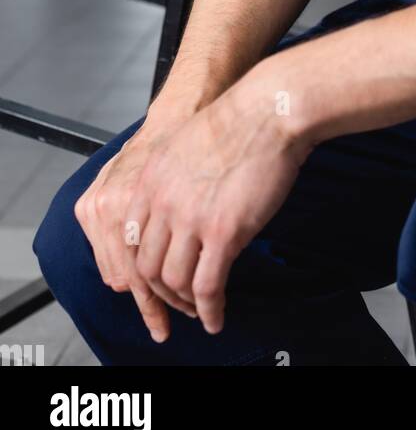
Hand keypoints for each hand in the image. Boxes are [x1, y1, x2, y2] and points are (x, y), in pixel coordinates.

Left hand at [125, 71, 312, 337]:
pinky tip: (217, 319)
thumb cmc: (240, 120)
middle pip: (147, 267)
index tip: (160, 277)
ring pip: (174, 282)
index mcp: (150, 179)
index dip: (144, 266)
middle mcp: (163, 202)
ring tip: (201, 310)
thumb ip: (175, 177)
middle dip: (162, 293)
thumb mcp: (187, 142)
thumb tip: (184, 204)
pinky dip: (210, 311)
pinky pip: (208, 287)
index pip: (132, 240)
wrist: (268, 110)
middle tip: (181, 302)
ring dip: (187, 304)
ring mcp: (191, 220)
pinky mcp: (223, 233)